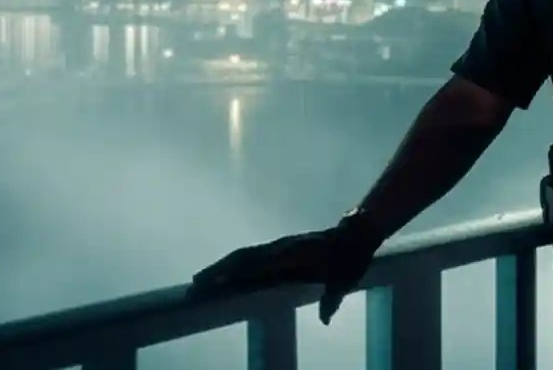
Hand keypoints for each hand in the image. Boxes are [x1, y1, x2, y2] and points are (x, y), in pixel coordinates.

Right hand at [189, 213, 384, 324]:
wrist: (356, 232)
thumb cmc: (350, 257)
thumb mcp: (344, 280)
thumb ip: (332, 299)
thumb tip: (325, 320)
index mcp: (293, 255)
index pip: (257, 265)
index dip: (233, 273)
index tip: (213, 282)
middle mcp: (282, 248)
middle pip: (243, 257)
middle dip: (218, 269)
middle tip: (195, 283)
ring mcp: (280, 246)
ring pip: (246, 254)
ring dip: (224, 265)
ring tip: (203, 278)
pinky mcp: (282, 247)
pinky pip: (255, 254)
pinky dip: (237, 262)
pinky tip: (228, 272)